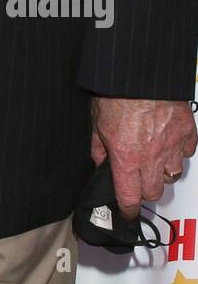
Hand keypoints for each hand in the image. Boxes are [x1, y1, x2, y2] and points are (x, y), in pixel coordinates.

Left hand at [91, 95, 196, 217]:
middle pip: (154, 192)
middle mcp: (151, 157)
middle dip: (144, 190)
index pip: (129, 197)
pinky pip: (187, 152)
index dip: (127, 209)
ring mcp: (172, 145)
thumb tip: (100, 163)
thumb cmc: (115, 92)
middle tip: (138, 180)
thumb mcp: (96, 122)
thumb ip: (98, 148)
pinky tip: (169, 142)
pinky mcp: (187, 131)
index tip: (126, 211)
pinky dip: (179, 150)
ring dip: (163, 171)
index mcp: (126, 157)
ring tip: (154, 159)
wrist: (140, 71)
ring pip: (173, 175)